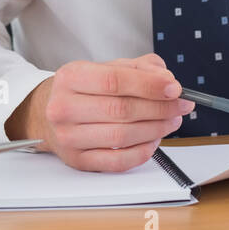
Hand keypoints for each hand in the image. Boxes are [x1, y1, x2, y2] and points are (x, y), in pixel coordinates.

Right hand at [5, 53, 195, 172]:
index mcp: (70, 77)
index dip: (149, 85)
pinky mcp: (77, 160)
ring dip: (156, 129)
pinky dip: (142, 152)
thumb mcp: (105, 68)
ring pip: (122, 136)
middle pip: (121, 110)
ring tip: (172, 120)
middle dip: (160, 108)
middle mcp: (63, 107)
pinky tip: (154, 139)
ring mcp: (68, 137)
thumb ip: (138, 68)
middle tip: (181, 105)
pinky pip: (118, 161)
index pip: (115, 80)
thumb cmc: (83, 90)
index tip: (174, 87)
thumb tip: (165, 78)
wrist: (47, 113)